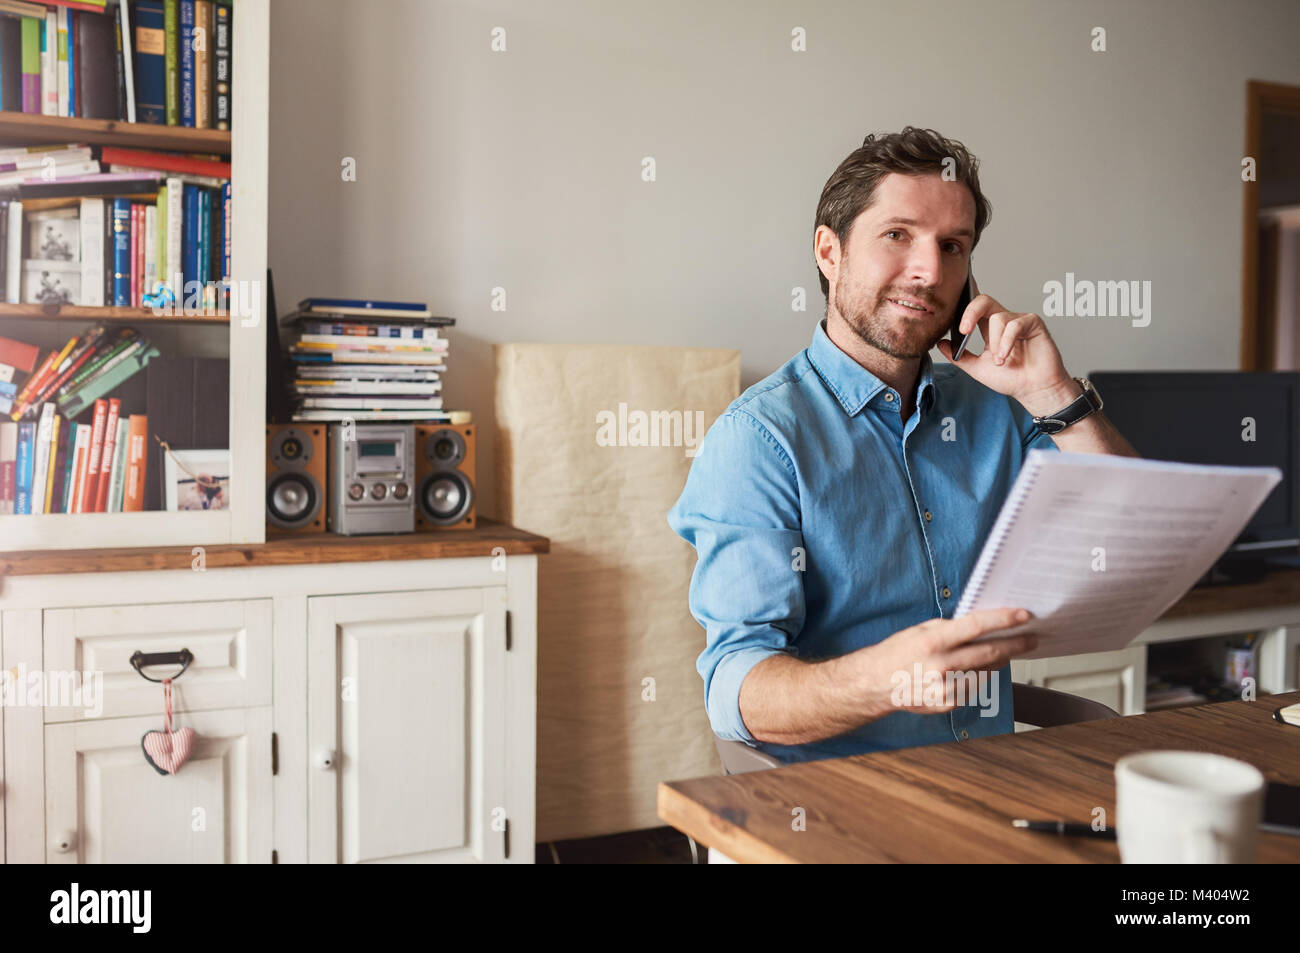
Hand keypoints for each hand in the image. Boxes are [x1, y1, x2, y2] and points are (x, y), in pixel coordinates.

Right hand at [861, 608, 1039, 717]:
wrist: (876, 684)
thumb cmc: (897, 653)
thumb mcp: (920, 631)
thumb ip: (950, 628)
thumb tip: (983, 624)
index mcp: (933, 641)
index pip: (976, 627)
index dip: (1003, 620)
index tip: (1024, 615)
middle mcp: (941, 666)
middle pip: (990, 652)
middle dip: (1016, 644)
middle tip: (1031, 638)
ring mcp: (946, 688)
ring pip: (987, 671)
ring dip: (1000, 660)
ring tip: (1006, 652)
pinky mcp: (948, 703)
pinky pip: (975, 687)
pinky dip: (981, 676)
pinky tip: (978, 669)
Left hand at [935, 280, 1078, 417]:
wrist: (1034, 390)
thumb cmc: (1011, 379)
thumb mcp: (978, 368)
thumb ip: (959, 356)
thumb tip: (940, 343)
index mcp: (989, 329)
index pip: (974, 309)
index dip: (962, 306)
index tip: (952, 318)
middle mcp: (1004, 321)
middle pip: (983, 300)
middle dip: (970, 312)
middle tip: (964, 331)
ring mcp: (1019, 320)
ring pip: (998, 319)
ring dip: (995, 343)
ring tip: (1001, 361)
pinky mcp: (1033, 323)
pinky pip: (1014, 325)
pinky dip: (1007, 342)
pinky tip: (1007, 356)